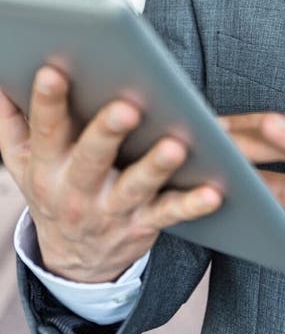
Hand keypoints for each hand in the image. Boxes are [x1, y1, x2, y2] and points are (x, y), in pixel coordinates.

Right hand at [0, 65, 221, 282]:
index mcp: (46, 166)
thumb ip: (12, 121)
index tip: (53, 71)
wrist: (74, 261)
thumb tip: (2, 79)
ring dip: (155, 167)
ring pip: (134, 187)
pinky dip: (192, 204)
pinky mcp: (142, 224)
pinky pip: (169, 213)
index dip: (47, 102)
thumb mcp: (22, 162)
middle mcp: (76, 189)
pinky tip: (214, 191)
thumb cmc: (54, 189)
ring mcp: (111, 209)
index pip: (45, 130)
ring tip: (176, 146)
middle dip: (107, 132)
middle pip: (91, 158)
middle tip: (126, 107)